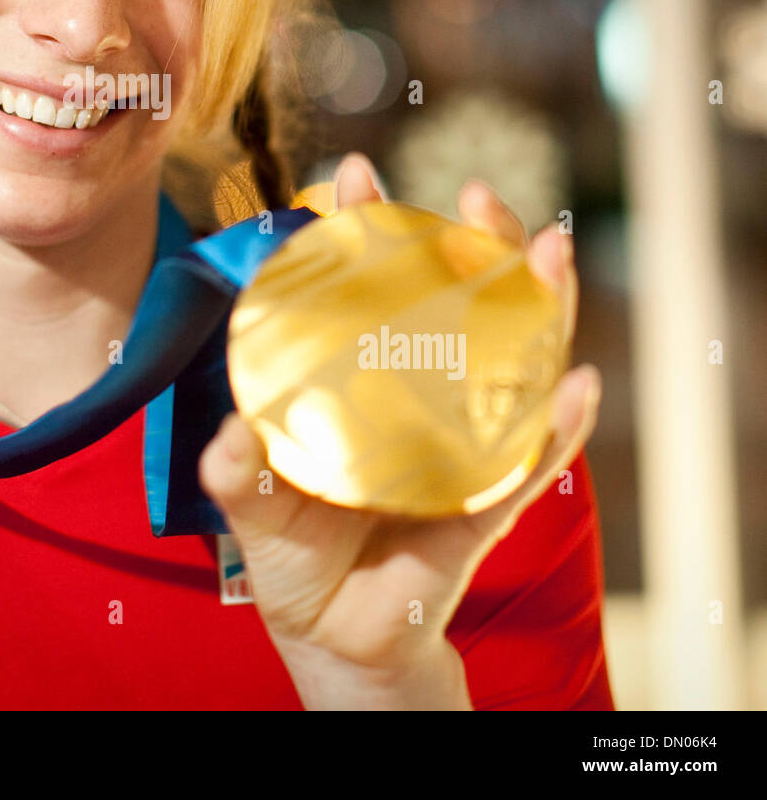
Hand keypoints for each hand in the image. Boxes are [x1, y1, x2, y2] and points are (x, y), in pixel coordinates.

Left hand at [198, 153, 601, 707]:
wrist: (332, 632)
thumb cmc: (291, 547)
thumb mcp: (246, 498)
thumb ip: (232, 466)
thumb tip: (229, 436)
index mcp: (360, 378)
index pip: (369, 289)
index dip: (364, 231)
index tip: (354, 175)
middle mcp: (419, 396)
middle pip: (460, 304)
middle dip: (475, 244)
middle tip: (477, 196)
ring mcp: (460, 444)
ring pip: (513, 360)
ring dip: (540, 305)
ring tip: (549, 250)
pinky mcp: (485, 506)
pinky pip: (530, 463)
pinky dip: (560, 428)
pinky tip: (579, 385)